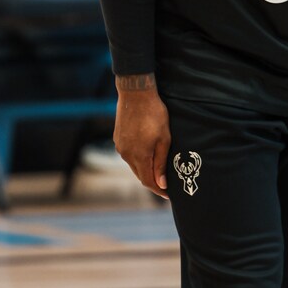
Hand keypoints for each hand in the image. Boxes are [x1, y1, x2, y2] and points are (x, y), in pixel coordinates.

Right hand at [113, 75, 170, 198]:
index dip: (159, 190)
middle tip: (167, 184)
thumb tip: (161, 184)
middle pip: (140, 175)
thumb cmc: (154, 114)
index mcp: (139, 156)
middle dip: (153, 181)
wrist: (136, 93)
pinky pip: (129, 155)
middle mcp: (126, 154)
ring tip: (158, 170)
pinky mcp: (118, 138)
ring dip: (145, 169)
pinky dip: (138, 159)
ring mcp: (120, 146)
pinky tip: (147, 154)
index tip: (170, 194)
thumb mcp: (164, 139)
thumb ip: (161, 163)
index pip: (148, 182)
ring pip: (134, 165)